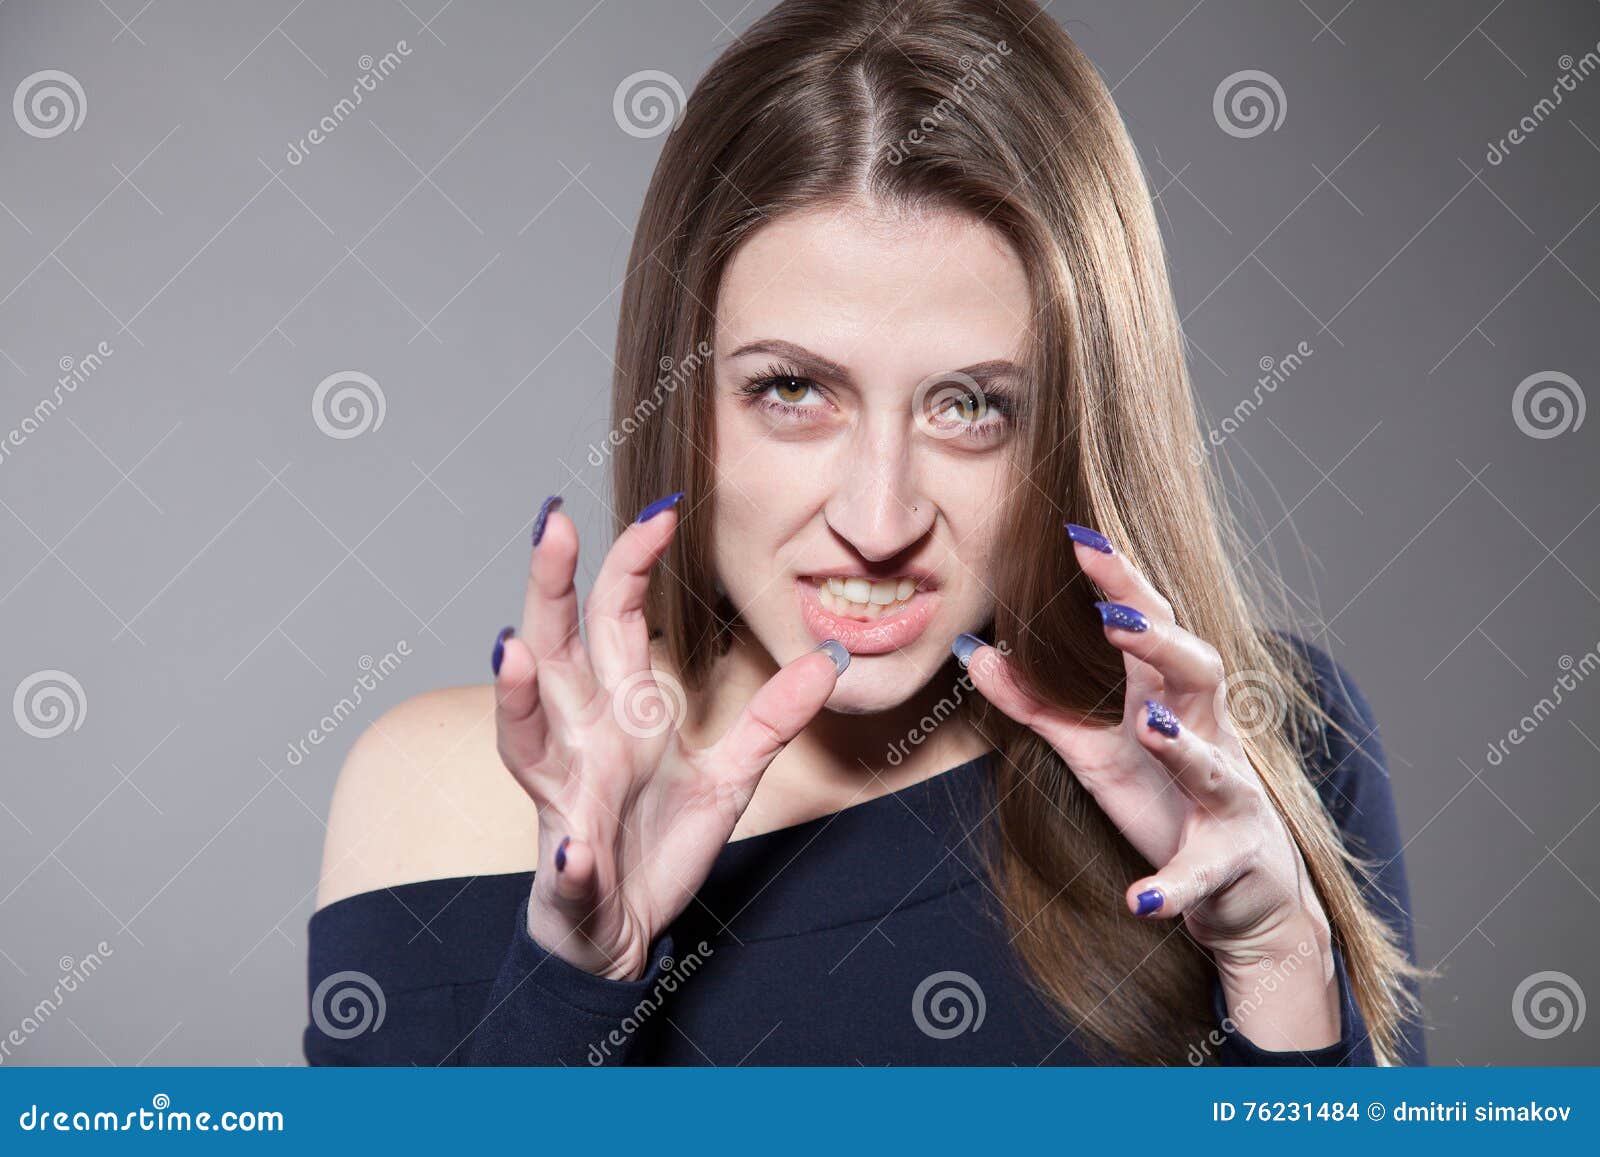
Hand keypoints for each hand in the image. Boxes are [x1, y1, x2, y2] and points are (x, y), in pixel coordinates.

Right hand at [493, 494, 845, 979]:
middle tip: (552, 524)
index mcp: (618, 709)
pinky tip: (574, 849)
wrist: (618, 932)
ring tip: (515, 651)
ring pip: (526, 737)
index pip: (614, 616)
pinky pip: (569, 862)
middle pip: (554, 648)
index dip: (632, 562)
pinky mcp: (571, 871)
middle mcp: (581, 739)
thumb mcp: (729, 775)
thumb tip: (827, 661)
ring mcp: (566, 800)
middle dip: (548, 587)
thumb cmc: (654, 843)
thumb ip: (771, 718)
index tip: (665, 510)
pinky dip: (571, 859)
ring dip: (518, 696)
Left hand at [955, 524, 1330, 968]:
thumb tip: (975, 651)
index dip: (1121, 582)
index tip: (1080, 537)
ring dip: (1183, 747)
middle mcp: (1209, 737)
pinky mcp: (1229, 863)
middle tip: (1113, 615)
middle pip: (1199, 673)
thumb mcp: (1095, 750)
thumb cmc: (1169, 801)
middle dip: (1161, 643)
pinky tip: (1141, 898)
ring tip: (1147, 728)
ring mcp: (1227, 799)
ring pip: (1216, 765)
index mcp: (1171, 701)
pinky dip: (1176, 885)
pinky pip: (1204, 872)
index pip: (1151, 627)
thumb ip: (1037, 703)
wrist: (1244, 894)